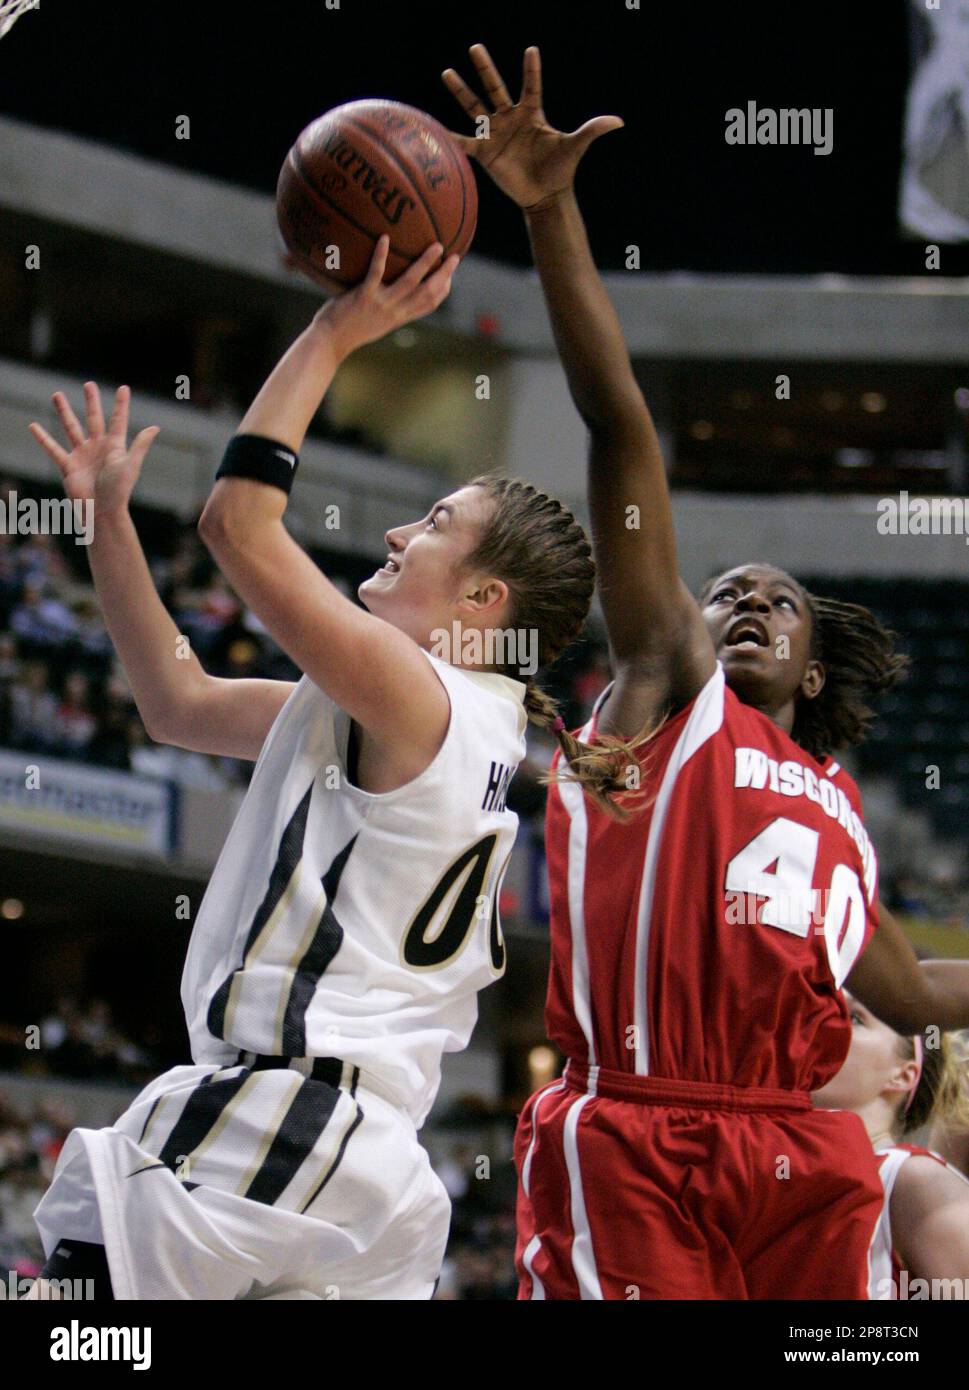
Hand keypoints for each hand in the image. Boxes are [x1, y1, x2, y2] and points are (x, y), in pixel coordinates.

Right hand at [28, 383, 158, 519]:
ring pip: (71, 427)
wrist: (101, 511)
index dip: (121, 405)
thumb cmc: (118, 489)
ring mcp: (82, 455)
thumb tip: (155, 427)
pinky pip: (53, 448)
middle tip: (88, 385)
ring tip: (57, 395)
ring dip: (64, 411)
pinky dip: (43, 438)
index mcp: (115, 446)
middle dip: (91, 402)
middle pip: (93, 418)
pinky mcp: (68, 466)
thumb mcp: (130, 464)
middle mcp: (98, 447)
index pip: (118, 420)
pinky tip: (33, 426)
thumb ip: (140, 445)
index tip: (123, 388)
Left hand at [314, 236, 458, 355]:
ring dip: (425, 263)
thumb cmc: (349, 329)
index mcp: (399, 318)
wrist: (330, 342)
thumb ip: (385, 308)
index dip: (443, 290)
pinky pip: (375, 273)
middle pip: (427, 293)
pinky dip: (381, 255)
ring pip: (410, 282)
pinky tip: (385, 238)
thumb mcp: (373, 322)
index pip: (429, 305)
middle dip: (444, 275)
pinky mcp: (363, 297)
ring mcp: (381, 305)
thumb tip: (388, 291)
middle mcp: (395, 312)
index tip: (450, 276)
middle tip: (455, 257)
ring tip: (436, 246)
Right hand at [442, 44, 622, 210]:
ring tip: (447, 72)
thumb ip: (592, 130)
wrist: (544, 196)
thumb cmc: (560, 170)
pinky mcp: (486, 153)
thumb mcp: (575, 146)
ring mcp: (496, 134)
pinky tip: (435, 129)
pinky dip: (451, 137)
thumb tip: (618, 121)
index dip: (532, 69)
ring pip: (475, 107)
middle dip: (485, 68)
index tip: (531, 50)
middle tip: (475, 47)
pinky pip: (465, 142)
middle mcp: (511, 119)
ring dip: (461, 91)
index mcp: (532, 114)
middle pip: (495, 87)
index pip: (531, 85)